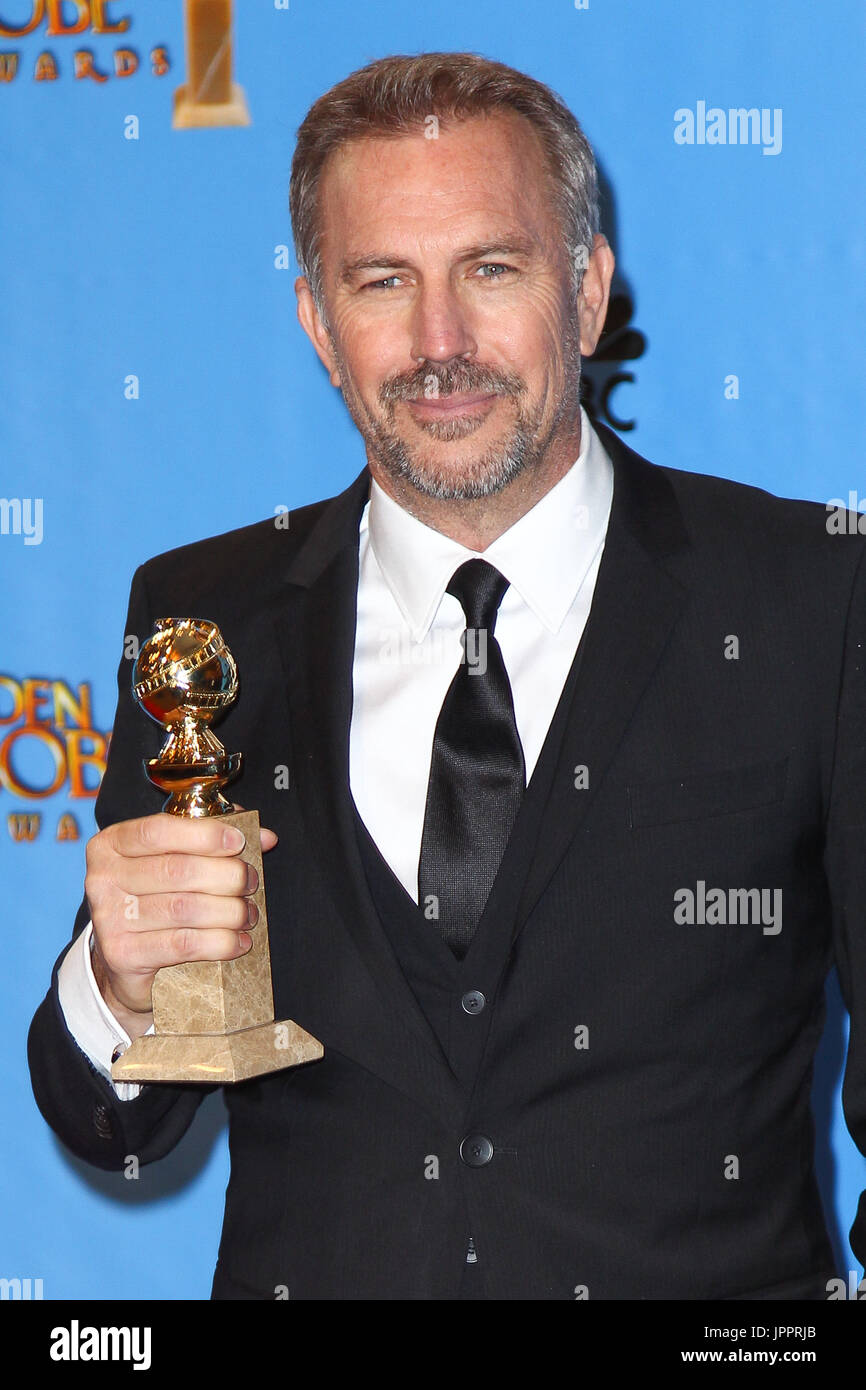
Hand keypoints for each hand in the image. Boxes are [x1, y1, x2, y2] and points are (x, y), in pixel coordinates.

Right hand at [84, 810, 276, 1039]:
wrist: (124, 962)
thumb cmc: (155, 899)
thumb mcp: (173, 861)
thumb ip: (212, 841)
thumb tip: (264, 837)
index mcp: (111, 844)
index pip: (159, 830)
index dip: (205, 834)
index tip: (239, 842)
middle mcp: (102, 878)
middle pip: (178, 870)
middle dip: (227, 875)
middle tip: (250, 883)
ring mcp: (109, 918)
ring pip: (185, 908)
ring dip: (229, 911)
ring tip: (248, 914)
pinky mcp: (122, 954)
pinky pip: (183, 944)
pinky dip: (220, 942)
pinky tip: (238, 941)